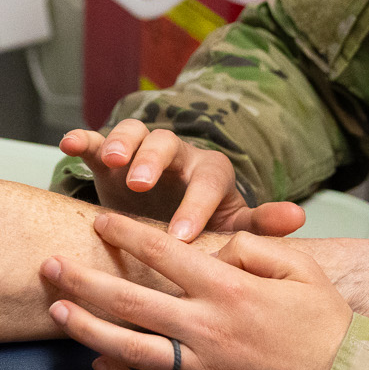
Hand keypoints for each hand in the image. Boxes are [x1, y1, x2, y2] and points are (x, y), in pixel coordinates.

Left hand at [41, 212, 349, 369]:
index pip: (162, 252)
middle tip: (48, 266)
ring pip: (128, 349)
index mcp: (229, 288)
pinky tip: (98, 365)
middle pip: (128, 300)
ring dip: (87, 329)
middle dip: (82, 280)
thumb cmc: (329, 328)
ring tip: (57, 313)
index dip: (124, 234)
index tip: (97, 222)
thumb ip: (254, 247)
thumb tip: (216, 244)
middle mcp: (207, 327)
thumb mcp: (301, 269)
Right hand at [59, 120, 303, 242]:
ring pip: (134, 134)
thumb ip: (260, 226)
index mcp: (210, 174)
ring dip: (123, 143)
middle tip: (141, 185)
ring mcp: (140, 153)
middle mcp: (176, 156)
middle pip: (168, 145)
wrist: (165, 225)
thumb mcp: (232, 229)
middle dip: (154, 162)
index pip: (208, 180)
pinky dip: (84, 138)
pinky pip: (96, 140)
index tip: (181, 235)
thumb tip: (299, 217)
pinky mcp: (108, 158)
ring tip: (112, 162)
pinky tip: (70, 144)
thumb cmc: (203, 230)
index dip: (195, 205)